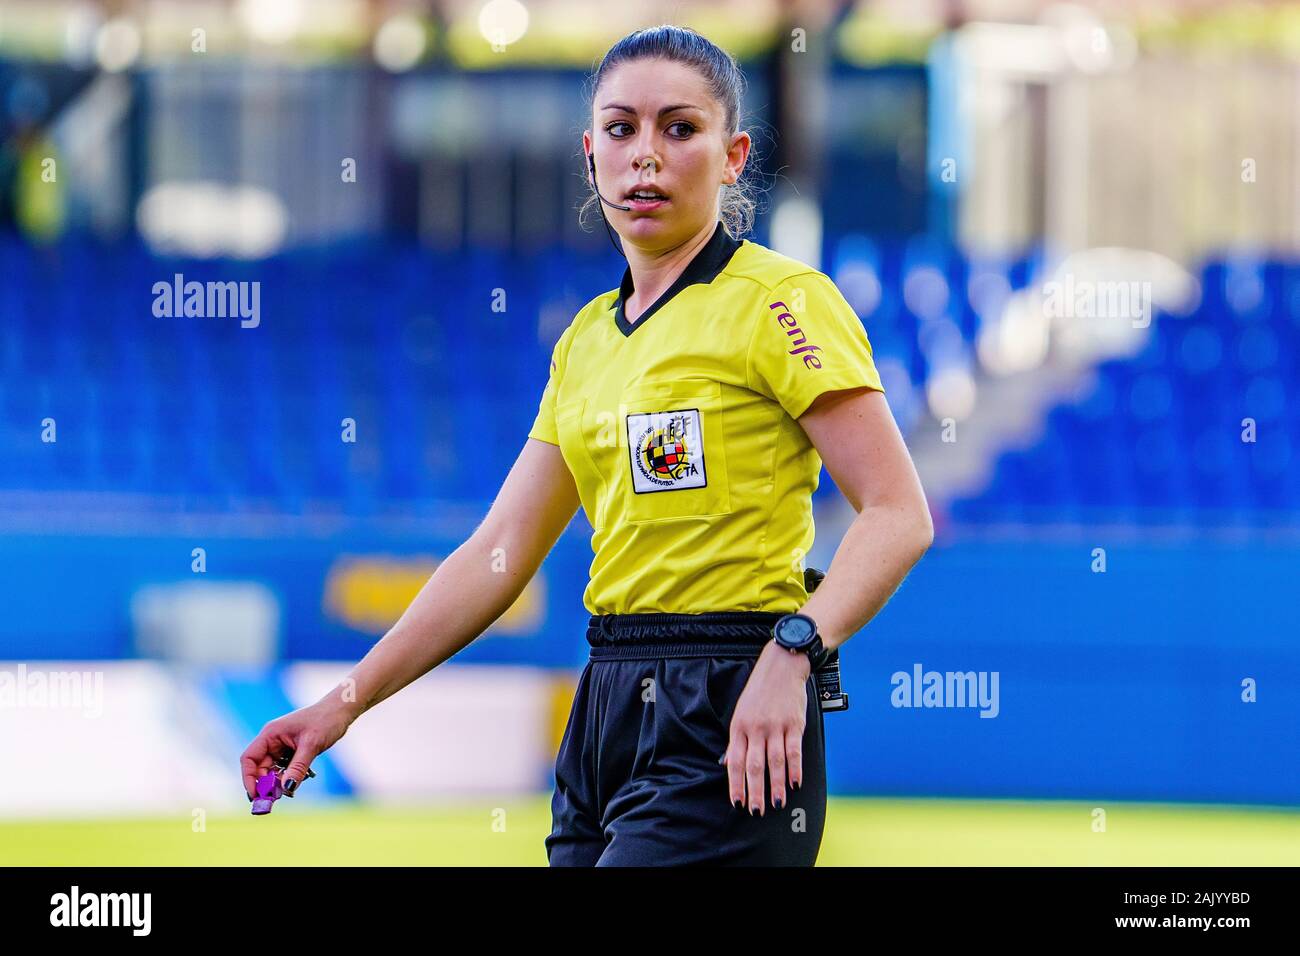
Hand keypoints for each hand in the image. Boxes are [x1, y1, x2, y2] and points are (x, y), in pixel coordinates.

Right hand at [240, 696, 355, 798]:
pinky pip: (284, 768)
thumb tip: (286, 789)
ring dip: (277, 782)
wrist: (341, 711)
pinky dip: (288, 777)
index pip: (249, 759)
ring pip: (272, 770)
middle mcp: (273, 740)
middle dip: (265, 784)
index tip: (256, 795)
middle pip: (260, 767)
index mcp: (270, 734)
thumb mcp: (311, 745)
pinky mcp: (292, 751)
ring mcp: (282, 745)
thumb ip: (298, 768)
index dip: (249, 778)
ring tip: (288, 793)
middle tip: (275, 800)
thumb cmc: (326, 720)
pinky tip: (296, 783)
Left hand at [723, 641, 811, 814]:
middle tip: (757, 811)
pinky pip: (794, 750)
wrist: (781, 666)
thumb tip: (728, 764)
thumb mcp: (741, 713)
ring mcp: (775, 726)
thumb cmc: (760, 691)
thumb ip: (737, 741)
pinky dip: (795, 769)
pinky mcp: (794, 723)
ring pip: (775, 762)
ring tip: (777, 803)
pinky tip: (795, 783)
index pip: (736, 762)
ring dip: (776, 785)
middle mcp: (756, 728)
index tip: (737, 803)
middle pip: (755, 766)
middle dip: (755, 791)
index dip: (736, 784)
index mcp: (739, 727)